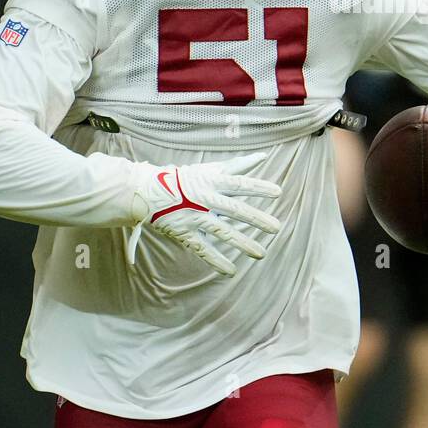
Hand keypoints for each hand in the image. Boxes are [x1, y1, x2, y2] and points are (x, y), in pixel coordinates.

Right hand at [125, 152, 281, 273]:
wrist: (149, 191)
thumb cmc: (187, 179)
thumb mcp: (211, 170)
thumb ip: (238, 166)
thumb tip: (263, 157)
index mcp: (212, 182)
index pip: (240, 184)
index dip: (258, 188)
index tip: (278, 192)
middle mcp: (205, 199)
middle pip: (234, 209)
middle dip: (256, 218)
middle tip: (276, 228)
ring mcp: (194, 216)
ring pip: (221, 231)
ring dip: (242, 243)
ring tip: (261, 254)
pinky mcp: (184, 232)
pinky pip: (201, 248)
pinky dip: (215, 260)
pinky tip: (230, 271)